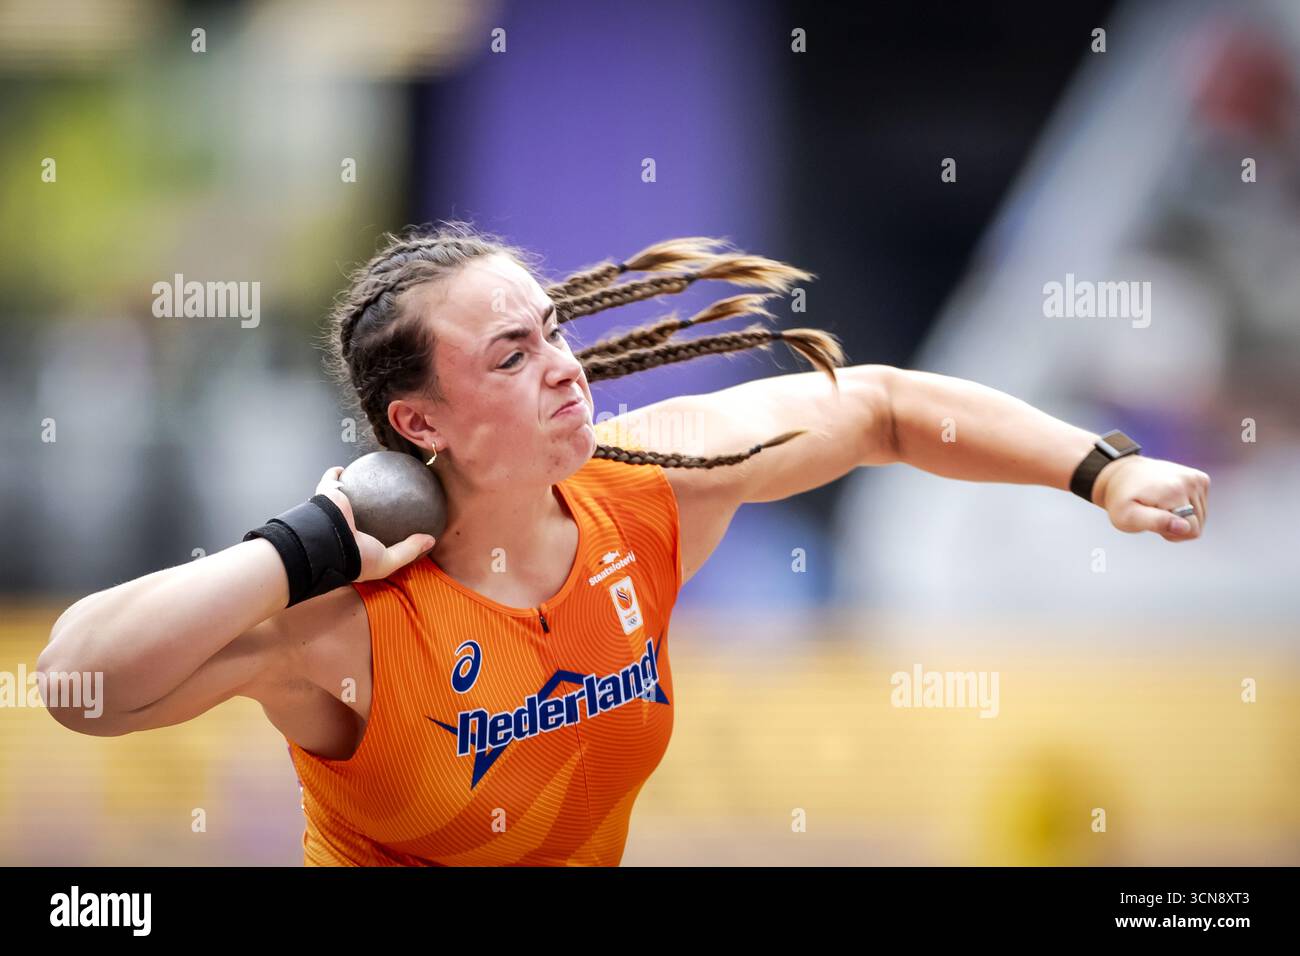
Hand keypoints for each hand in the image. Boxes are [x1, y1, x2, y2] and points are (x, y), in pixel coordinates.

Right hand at [314, 466, 436, 580]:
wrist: (331, 544)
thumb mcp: (388, 560)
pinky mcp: (326, 495)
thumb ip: (409, 550)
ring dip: (355, 485)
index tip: (399, 518)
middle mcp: (344, 526)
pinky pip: (331, 479)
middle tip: (385, 495)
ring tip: (371, 477)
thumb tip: (430, 539)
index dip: (384, 528)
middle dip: (370, 504)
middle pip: (360, 511)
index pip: (373, 534)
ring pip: (346, 494)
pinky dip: (336, 473)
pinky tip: (345, 468)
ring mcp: (334, 510)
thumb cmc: (358, 557)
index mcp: (356, 543)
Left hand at [1092, 455, 1209, 541]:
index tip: (1153, 522)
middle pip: (1198, 524)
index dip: (1172, 534)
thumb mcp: (1128, 517)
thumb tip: (1184, 527)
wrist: (1122, 475)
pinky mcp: (1200, 478)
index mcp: (1174, 491)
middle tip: (1154, 513)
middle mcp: (1189, 481)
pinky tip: (1168, 500)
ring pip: (1201, 515)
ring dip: (1180, 516)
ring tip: (1159, 505)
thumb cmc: (1121, 500)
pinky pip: (1201, 505)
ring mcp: (1196, 478)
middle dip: (1176, 526)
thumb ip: (1156, 523)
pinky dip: (1186, 507)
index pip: (1191, 531)